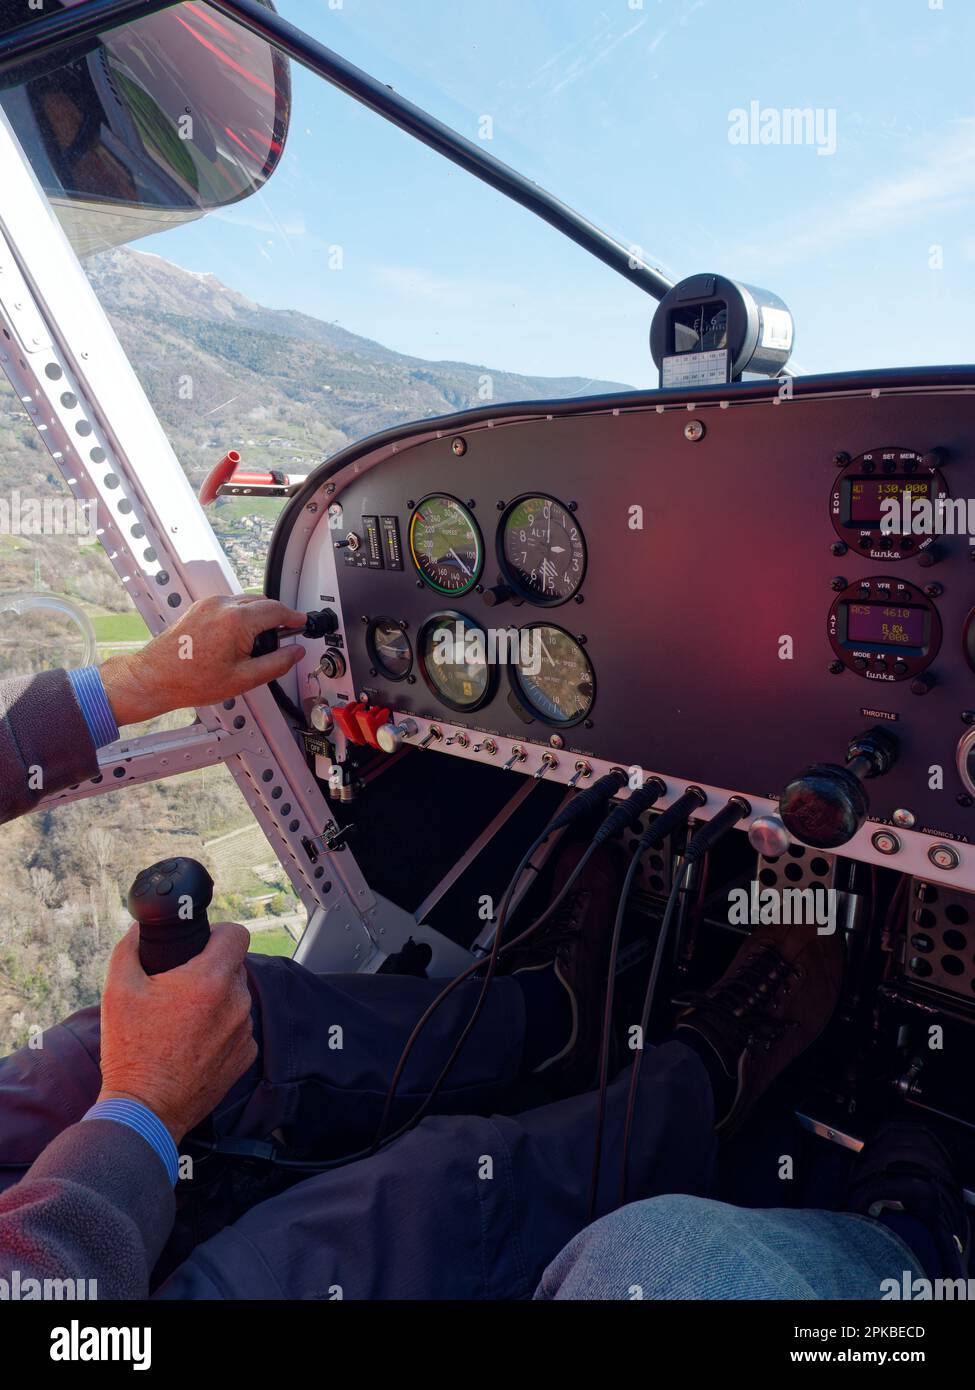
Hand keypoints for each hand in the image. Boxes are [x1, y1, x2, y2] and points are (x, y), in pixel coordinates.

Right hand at [97, 922, 256, 1143]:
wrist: (145, 1111)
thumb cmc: (131, 1050)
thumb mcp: (118, 990)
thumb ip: (130, 948)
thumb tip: (139, 928)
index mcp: (210, 980)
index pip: (236, 934)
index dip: (218, 933)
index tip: (201, 942)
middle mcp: (236, 1002)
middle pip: (233, 966)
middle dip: (210, 969)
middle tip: (179, 986)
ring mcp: (244, 1031)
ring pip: (236, 998)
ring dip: (216, 1000)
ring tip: (182, 1019)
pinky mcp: (246, 1056)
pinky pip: (238, 1027)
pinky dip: (221, 1028)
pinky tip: (193, 1042)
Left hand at [99, 594, 306, 726]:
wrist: (156, 677)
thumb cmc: (191, 680)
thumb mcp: (244, 679)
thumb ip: (277, 663)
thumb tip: (295, 652)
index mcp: (237, 621)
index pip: (277, 610)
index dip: (294, 617)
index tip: (302, 622)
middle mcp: (222, 605)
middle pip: (262, 601)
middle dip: (276, 616)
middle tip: (282, 637)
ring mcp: (208, 603)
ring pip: (245, 601)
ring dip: (258, 615)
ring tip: (255, 644)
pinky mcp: (199, 607)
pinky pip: (229, 604)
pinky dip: (240, 616)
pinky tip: (236, 638)